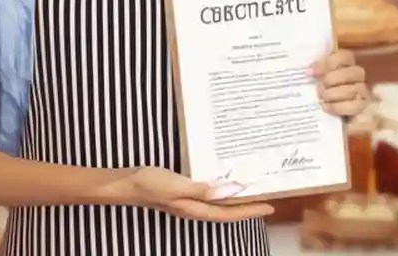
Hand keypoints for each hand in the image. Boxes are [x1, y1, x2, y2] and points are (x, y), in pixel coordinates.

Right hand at [105, 166, 273, 221]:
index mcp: (196, 209)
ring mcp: (189, 201)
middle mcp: (195, 207)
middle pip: (227, 210)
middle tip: (268, 198)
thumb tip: (231, 191)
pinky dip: (222, 190)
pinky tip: (225, 183)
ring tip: (253, 191)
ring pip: (219, 204)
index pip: (229, 213)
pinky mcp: (184, 193)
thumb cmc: (151, 184)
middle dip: (248, 207)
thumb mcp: (178, 186)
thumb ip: (204, 190)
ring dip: (236, 199)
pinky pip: (209, 194)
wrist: (127, 184)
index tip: (269, 206)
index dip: (250, 210)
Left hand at [311, 49, 367, 117]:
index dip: (328, 63)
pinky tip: (326, 107)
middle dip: (332, 79)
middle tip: (319, 87)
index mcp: (345, 64)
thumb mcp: (315, 81)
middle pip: (351, 72)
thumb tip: (309, 71)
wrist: (325, 118)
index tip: (311, 72)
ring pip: (353, 89)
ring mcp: (362, 91)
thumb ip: (315, 72)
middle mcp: (356, 76)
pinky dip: (338, 107)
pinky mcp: (362, 108)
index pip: (345, 56)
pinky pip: (355, 106)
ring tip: (321, 99)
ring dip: (333, 94)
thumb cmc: (318, 95)